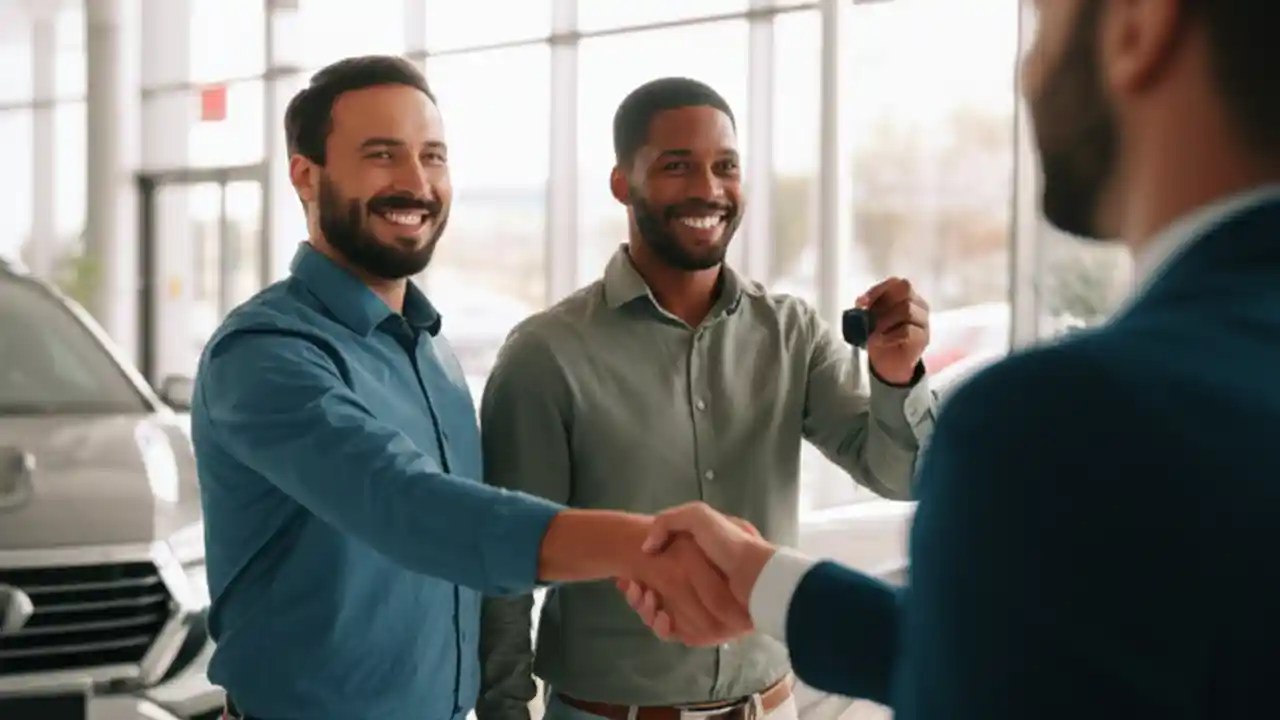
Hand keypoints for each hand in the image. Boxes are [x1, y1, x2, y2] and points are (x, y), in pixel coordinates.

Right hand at [622, 533, 752, 646]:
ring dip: (647, 608)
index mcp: (699, 560)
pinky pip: (678, 632)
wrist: (758, 577)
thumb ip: (668, 522)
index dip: (642, 570)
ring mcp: (704, 607)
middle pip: (660, 592)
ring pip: (664, 611)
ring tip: (639, 598)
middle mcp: (701, 583)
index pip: (662, 567)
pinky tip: (657, 616)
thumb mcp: (698, 517)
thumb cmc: (730, 545)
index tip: (627, 573)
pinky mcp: (707, 628)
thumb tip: (647, 547)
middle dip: (640, 592)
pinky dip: (663, 626)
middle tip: (628, 587)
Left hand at [857, 277, 929, 384]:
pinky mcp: (922, 338)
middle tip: (869, 318)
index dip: (878, 290)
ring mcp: (923, 322)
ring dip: (884, 321)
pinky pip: (907, 330)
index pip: (896, 283)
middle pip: (905, 291)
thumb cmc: (880, 335)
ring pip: (907, 310)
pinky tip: (880, 341)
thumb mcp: (870, 317)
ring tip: (873, 332)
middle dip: (883, 304)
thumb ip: (867, 306)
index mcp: (906, 296)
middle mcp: (919, 305)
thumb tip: (861, 303)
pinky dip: (889, 335)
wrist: (888, 362)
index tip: (861, 302)